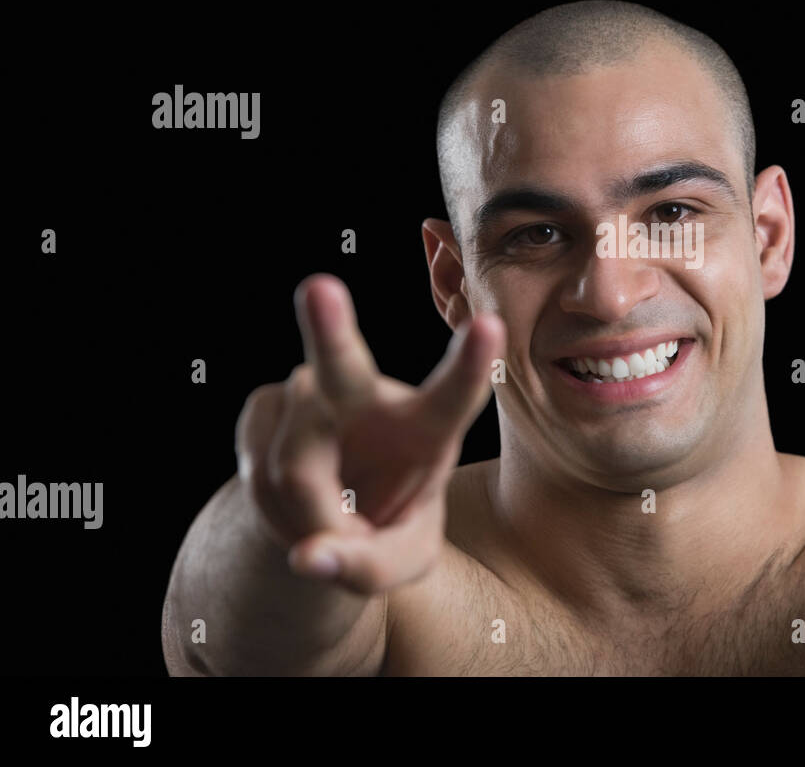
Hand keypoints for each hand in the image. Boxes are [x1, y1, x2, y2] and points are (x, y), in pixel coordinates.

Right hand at [235, 273, 502, 592]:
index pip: (454, 395)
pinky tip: (298, 499)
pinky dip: (278, 510)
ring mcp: (311, 395)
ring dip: (308, 515)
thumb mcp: (397, 563)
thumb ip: (368, 570)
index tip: (490, 326)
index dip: (471, 365)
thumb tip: (308, 558)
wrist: (327, 515)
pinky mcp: (263, 407)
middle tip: (318, 288)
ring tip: (332, 515)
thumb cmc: (383, 530)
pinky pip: (261, 474)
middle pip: (343, 366)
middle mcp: (368, 397)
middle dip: (328, 329)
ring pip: (294, 470)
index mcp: (427, 425)